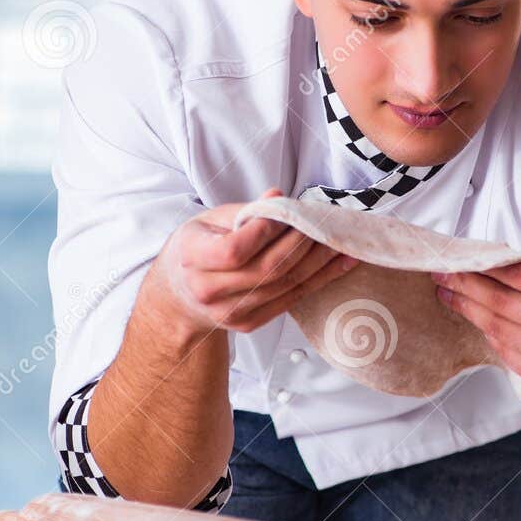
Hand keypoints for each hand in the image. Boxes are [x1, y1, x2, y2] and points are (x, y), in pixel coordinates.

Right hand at [152, 188, 358, 335]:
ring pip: (285, 286)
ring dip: (320, 262)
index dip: (265, 232)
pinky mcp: (248, 324)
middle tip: (327, 222)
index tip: (288, 212)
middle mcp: (208, 290)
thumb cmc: (199, 247)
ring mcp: (229, 312)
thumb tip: (279, 196)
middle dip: (303, 243)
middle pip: (267, 269)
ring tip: (341, 240)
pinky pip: (291, 300)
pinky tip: (339, 263)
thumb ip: (246, 211)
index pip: (234, 250)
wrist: (180, 294)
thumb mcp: (210, 221)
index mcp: (192, 257)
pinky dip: (319, 280)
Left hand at [432, 262, 520, 416]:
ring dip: (470, 311)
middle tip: (441, 275)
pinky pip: (507, 353)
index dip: (480, 267)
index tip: (457, 260)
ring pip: (496, 329)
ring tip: (451, 296)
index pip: (515, 275)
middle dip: (464, 287)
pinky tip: (480, 321)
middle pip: (498, 303)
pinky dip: (490, 335)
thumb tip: (503, 264)